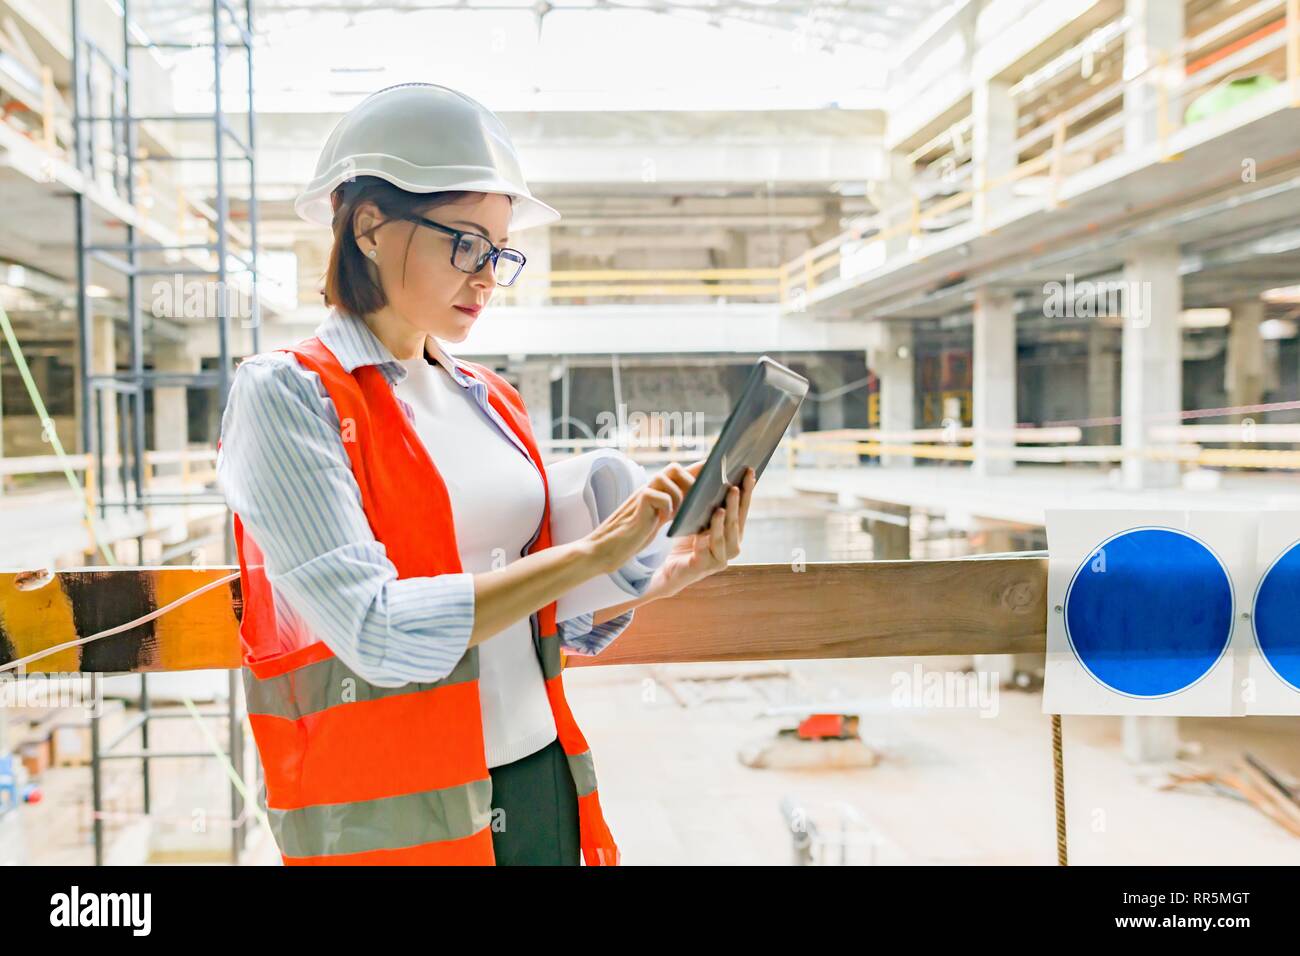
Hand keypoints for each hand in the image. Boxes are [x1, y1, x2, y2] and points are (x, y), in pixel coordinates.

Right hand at [583, 460, 698, 575]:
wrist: (608, 547)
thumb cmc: (634, 534)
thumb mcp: (659, 517)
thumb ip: (675, 506)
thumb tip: (700, 502)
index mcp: (658, 490)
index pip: (681, 471)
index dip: (699, 467)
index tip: (717, 465)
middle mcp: (651, 487)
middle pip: (675, 467)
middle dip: (690, 482)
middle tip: (695, 501)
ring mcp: (643, 493)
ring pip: (668, 477)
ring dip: (679, 495)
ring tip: (677, 515)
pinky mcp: (639, 504)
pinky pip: (660, 495)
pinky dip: (667, 506)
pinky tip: (663, 519)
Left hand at [649, 464, 755, 598]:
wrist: (670, 567)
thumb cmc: (687, 540)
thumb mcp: (699, 518)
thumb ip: (710, 503)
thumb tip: (715, 473)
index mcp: (734, 532)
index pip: (743, 509)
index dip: (747, 491)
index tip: (749, 472)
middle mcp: (731, 546)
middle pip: (737, 523)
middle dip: (736, 504)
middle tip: (734, 487)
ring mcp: (720, 559)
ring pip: (724, 539)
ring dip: (723, 523)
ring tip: (720, 508)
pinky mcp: (704, 568)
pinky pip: (705, 553)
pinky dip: (704, 542)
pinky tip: (700, 534)